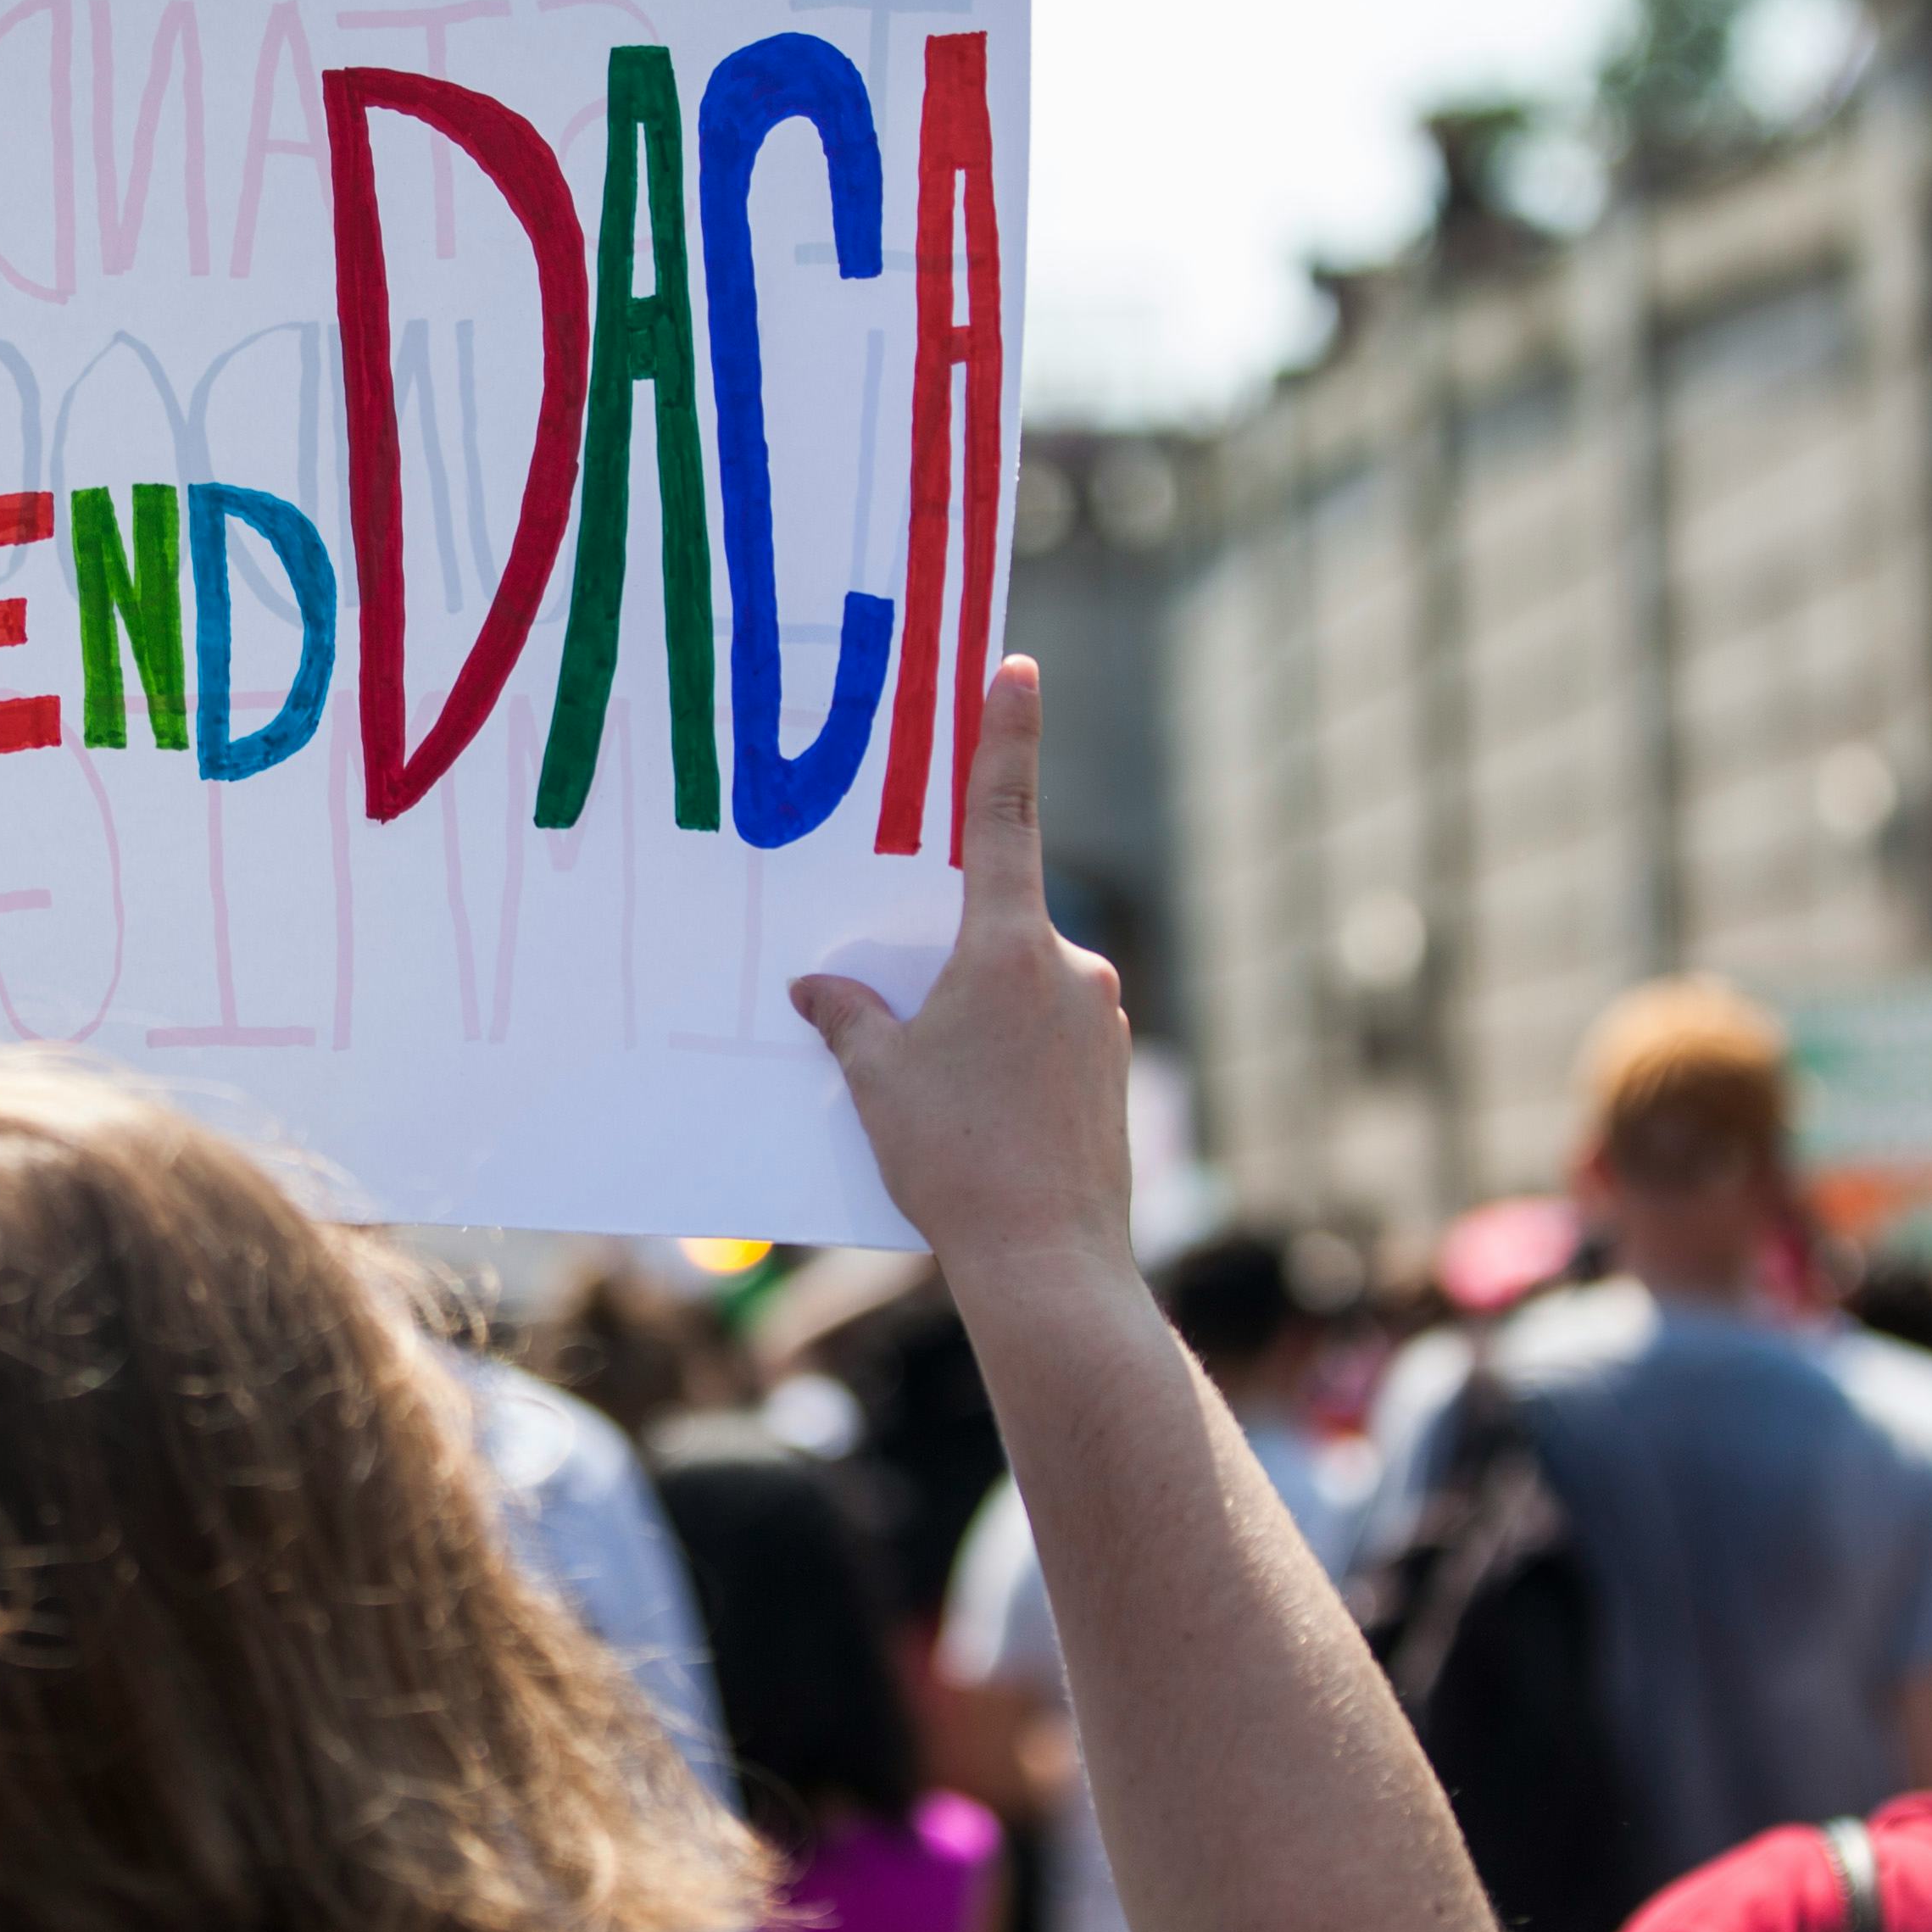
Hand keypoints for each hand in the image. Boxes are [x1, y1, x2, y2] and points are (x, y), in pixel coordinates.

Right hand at [788, 659, 1132, 1286]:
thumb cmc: (958, 1161)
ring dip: (976, 1017)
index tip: (1014, 668)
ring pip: (1021, 989)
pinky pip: (1046, 1036)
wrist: (1051, 1263)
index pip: (1003, 817)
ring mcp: (1100, 1020)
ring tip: (936, 1095)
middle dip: (946, 956)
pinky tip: (974, 1118)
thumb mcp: (879, 1082)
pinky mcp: (1109, 1071)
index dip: (1004, 736)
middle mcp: (1070, 968)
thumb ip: (851, 1020)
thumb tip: (822, 991)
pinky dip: (1006, 1057)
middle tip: (904, 1013)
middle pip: (996, 925)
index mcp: (1008, 948)